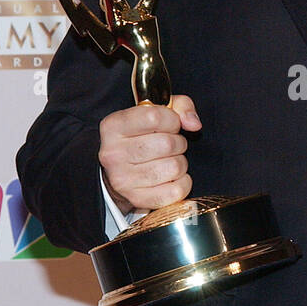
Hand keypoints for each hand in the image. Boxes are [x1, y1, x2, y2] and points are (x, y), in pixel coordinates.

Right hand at [99, 94, 200, 214]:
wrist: (120, 173)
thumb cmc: (141, 138)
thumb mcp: (155, 112)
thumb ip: (179, 107)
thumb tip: (193, 124)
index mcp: (113, 126)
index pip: (154, 116)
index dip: (172, 120)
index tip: (170, 125)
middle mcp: (113, 154)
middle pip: (167, 144)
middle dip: (178, 143)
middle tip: (170, 146)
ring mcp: (123, 180)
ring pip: (174, 167)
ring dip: (180, 163)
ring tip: (169, 161)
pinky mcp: (137, 199)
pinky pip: (177, 190)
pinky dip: (182, 183)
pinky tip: (171, 178)